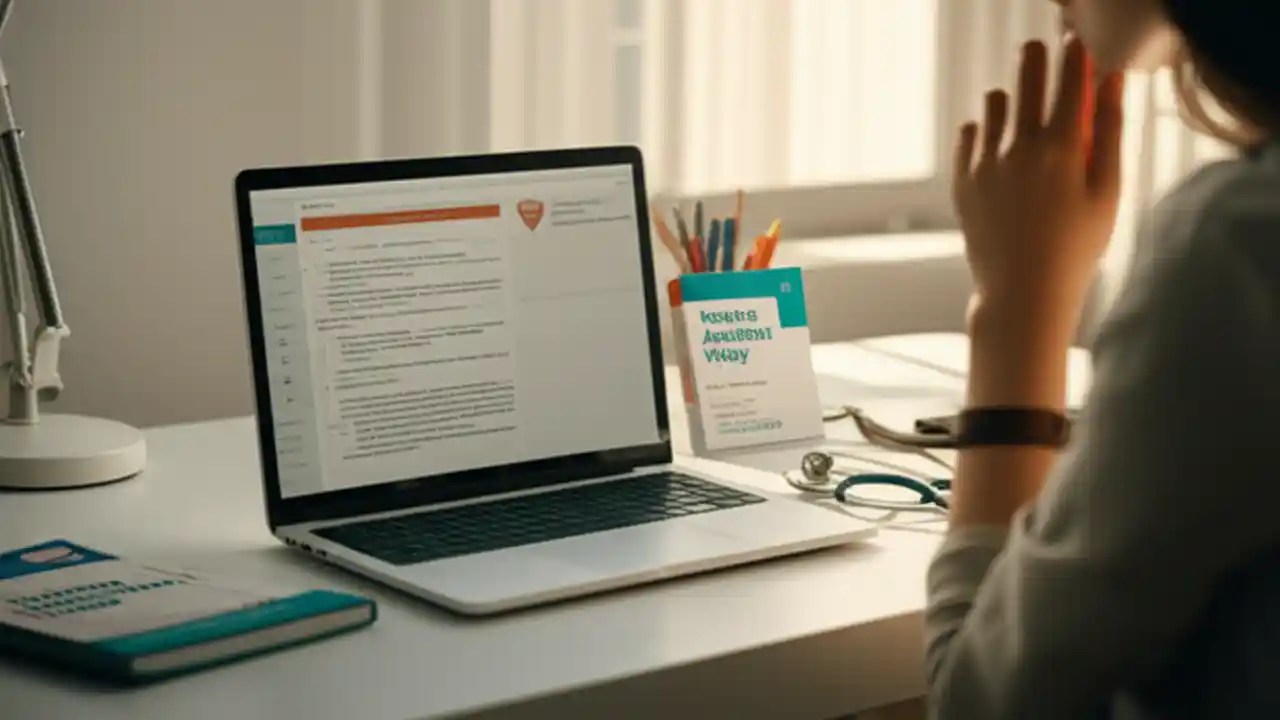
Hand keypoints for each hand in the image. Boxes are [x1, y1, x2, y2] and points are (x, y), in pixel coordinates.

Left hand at [954, 36, 1126, 328]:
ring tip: (1025, 122)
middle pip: (1027, 73)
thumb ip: (1109, 129)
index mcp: (1061, 148)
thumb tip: (1114, 77)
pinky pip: (971, 133)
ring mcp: (985, 163)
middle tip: (1045, 56)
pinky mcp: (963, 180)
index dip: (1077, 53)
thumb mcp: (1107, 190)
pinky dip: (985, 132)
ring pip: (995, 101)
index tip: (1079, 46)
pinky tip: (1002, 148)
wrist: (1022, 294)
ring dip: (1012, 101)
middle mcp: (1018, 148)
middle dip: (1039, 59)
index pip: (1071, 76)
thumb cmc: (1076, 247)